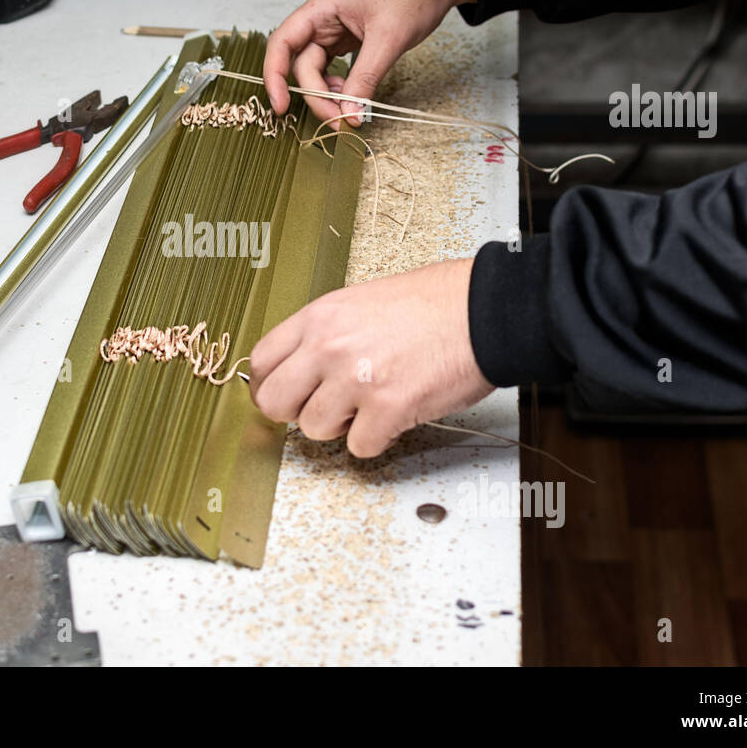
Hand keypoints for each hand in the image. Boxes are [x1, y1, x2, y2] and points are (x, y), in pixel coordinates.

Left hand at [248, 257, 493, 457]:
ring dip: (342, 425)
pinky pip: (360, 446)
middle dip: (296, 412)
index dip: (270, 384)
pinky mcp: (388, 408)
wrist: (485, 310)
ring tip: (370, 404)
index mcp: (320, 317)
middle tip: (323, 407)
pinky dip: (378, 438)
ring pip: (314, 428)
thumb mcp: (361, 302)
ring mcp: (355, 378)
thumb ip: (327, 333)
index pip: (261, 361)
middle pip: (274, 402)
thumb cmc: (435, 303)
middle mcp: (329, 346)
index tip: (284, 393)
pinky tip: (395, 416)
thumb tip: (303, 366)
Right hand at [263, 0, 476, 131]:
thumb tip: (351, 114)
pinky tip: (353, 95)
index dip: (275, 76)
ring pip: (317, 70)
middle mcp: (322, 20)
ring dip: (327, 94)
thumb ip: (365, 77)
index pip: (282, 43)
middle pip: (302, 65)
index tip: (282, 106)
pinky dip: (341, 87)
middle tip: (340, 120)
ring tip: (349, 109)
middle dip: (316, 95)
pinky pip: (334, 69)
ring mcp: (335, 30)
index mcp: (321, 8)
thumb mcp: (389, 37)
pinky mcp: (350, 40)